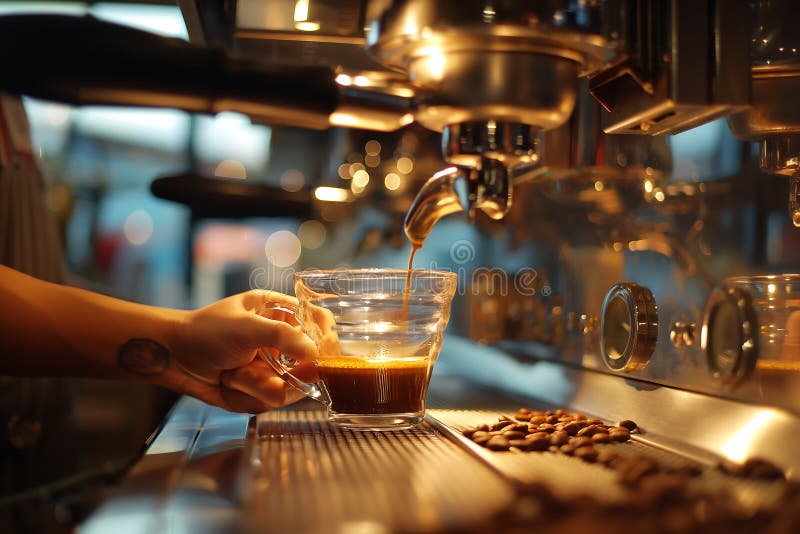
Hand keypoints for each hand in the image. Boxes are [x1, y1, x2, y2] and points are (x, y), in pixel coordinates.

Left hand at [170, 290, 317, 412]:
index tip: (321, 354)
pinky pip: (269, 401)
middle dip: (284, 372)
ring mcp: (273, 367)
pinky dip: (245, 396)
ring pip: (290, 388)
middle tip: (262, 371)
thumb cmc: (205, 332)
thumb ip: (282, 336)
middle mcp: (282, 341)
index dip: (326, 339)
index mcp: (281, 313)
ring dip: (257, 384)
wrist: (172, 358)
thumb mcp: (245, 326)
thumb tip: (314, 354)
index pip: (320, 323)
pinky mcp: (261, 390)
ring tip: (233, 374)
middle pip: (312, 364)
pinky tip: (228, 384)